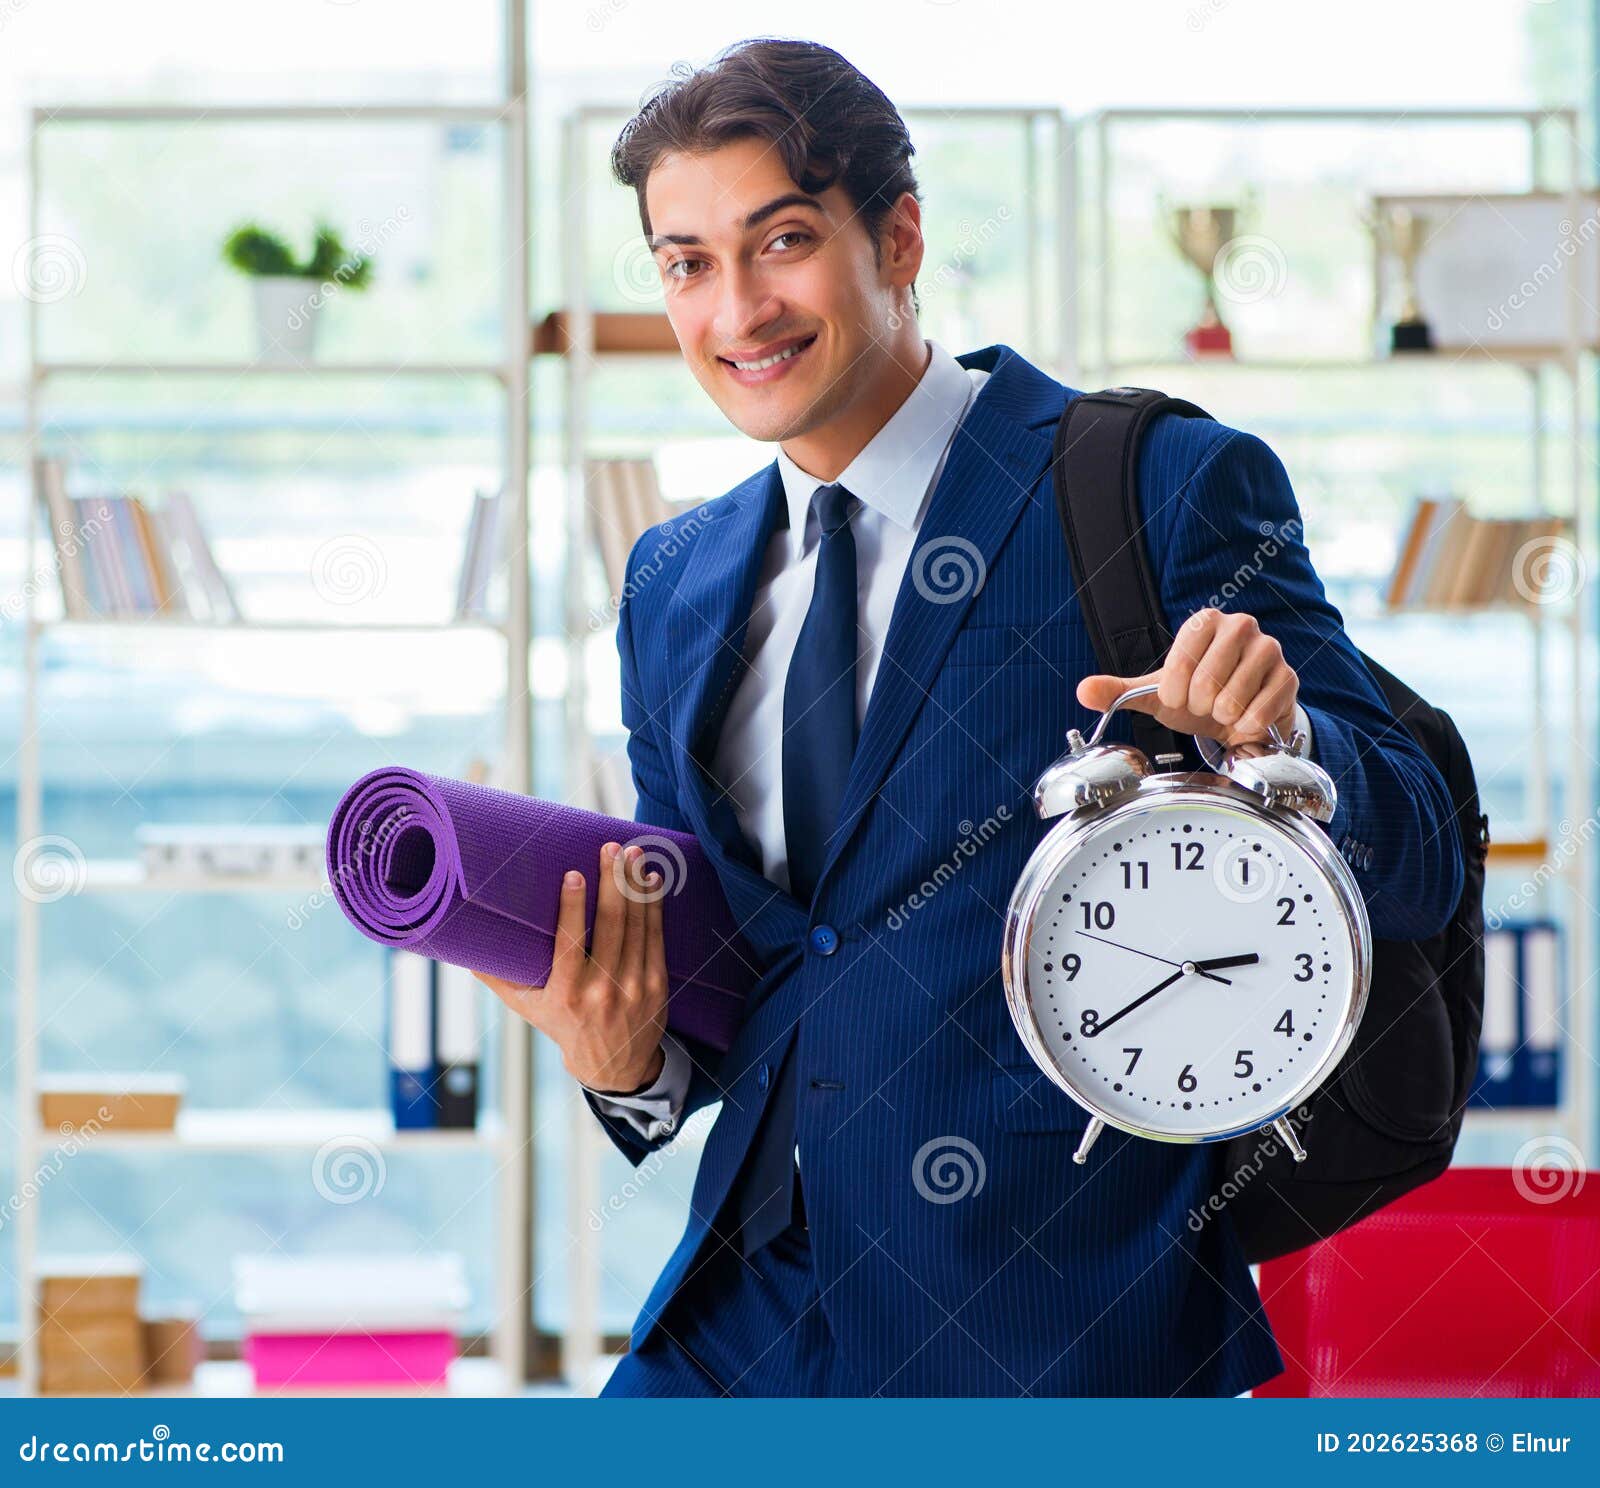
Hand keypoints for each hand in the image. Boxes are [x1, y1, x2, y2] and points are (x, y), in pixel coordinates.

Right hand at [469, 842, 668, 1094]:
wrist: (614, 1064)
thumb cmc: (562, 1025)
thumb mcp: (527, 1006)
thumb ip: (498, 977)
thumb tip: (461, 943)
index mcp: (566, 994)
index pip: (570, 945)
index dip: (572, 908)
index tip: (574, 874)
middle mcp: (601, 991)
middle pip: (610, 927)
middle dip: (611, 882)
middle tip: (610, 848)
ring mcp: (633, 987)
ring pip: (636, 927)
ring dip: (635, 886)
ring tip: (632, 852)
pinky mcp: (656, 984)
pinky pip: (656, 937)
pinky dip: (655, 906)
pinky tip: (651, 880)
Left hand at [1076, 607, 1297, 748]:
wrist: (1238, 715)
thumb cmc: (1197, 697)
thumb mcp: (1156, 694)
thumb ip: (1118, 691)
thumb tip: (1083, 691)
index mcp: (1204, 622)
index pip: (1179, 662)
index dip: (1175, 691)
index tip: (1178, 697)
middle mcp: (1240, 626)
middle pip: (1206, 682)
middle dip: (1199, 706)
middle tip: (1204, 704)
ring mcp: (1269, 649)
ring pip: (1232, 699)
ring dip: (1222, 717)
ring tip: (1224, 709)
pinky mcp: (1289, 677)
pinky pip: (1259, 712)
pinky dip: (1246, 726)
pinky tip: (1244, 719)